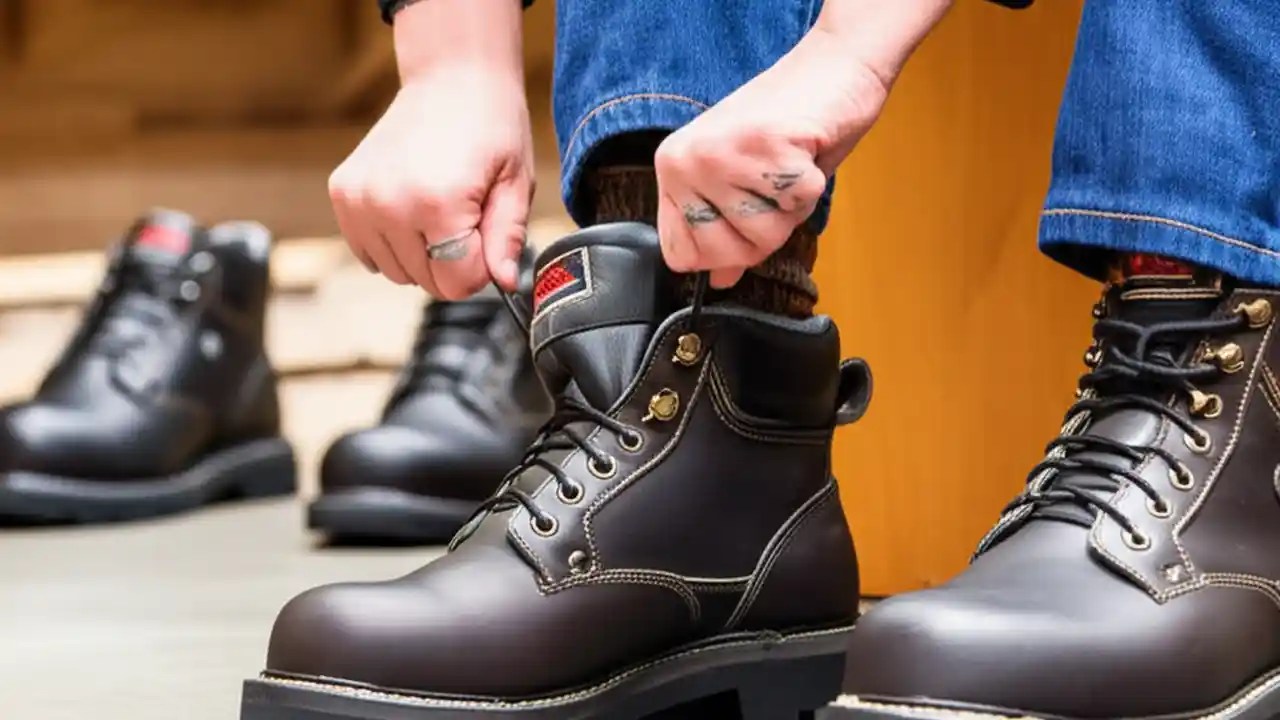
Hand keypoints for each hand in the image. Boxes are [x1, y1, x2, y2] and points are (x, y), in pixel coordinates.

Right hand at [328, 0, 531, 297]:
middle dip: (453, 261)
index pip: (457, 282)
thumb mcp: (515, 182)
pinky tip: (412, 210)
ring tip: (439, 209)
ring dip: (422, 255)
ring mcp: (359, 199)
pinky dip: (393, 244)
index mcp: (438, 202)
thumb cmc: (490, 126)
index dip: (480, 269)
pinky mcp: (342, 193)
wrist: (449, 78)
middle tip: (466, 214)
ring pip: (396, 273)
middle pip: (427, 281)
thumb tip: (507, 283)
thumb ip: (507, 238)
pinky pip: (368, 253)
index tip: (487, 237)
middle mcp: (389, 204)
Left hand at [655, 0, 949, 287]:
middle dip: (764, 232)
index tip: (740, 217)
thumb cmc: (788, 124)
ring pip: (764, 235)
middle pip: (725, 254)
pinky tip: (805, 151)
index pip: (680, 255)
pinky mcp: (766, 146)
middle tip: (771, 184)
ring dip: (791, 208)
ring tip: (787, 164)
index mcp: (673, 168)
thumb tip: (719, 281)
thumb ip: (726, 232)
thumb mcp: (745, 182)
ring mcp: (723, 153)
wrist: (832, 66)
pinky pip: (799, 206)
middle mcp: (687, 160)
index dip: (720, 253)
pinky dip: (813, 185)